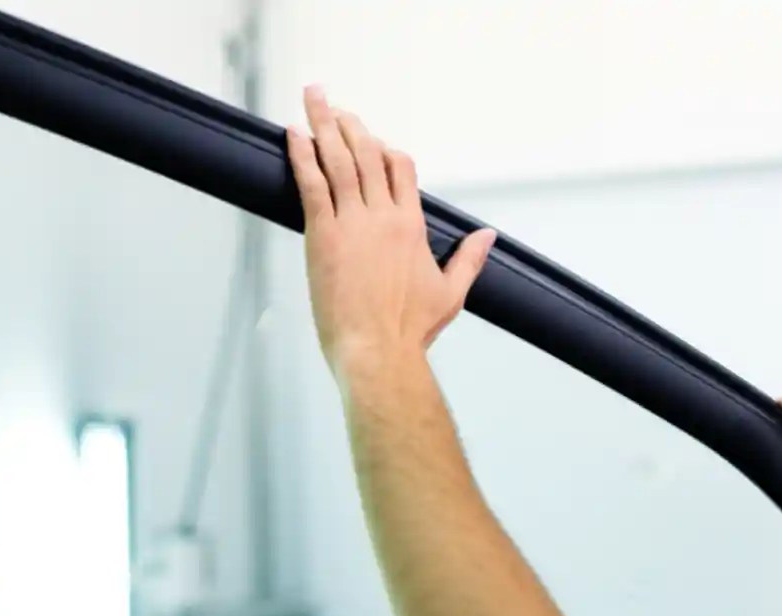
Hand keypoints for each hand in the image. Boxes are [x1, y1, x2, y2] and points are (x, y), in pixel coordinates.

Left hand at [285, 85, 496, 371]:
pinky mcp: (323, 235)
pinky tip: (293, 133)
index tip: (371, 142)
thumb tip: (488, 237)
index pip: (401, 168)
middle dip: (351, 126)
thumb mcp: (452, 293)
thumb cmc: (410, 330)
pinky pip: (312, 184)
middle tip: (335, 106)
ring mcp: (353, 223)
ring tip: (313, 99)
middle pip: (367, 155)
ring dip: (324, 125)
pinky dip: (302, 155)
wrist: (378, 351)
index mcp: (412, 226)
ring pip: (339, 160)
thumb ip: (469, 259)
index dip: (385, 150)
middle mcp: (384, 217)